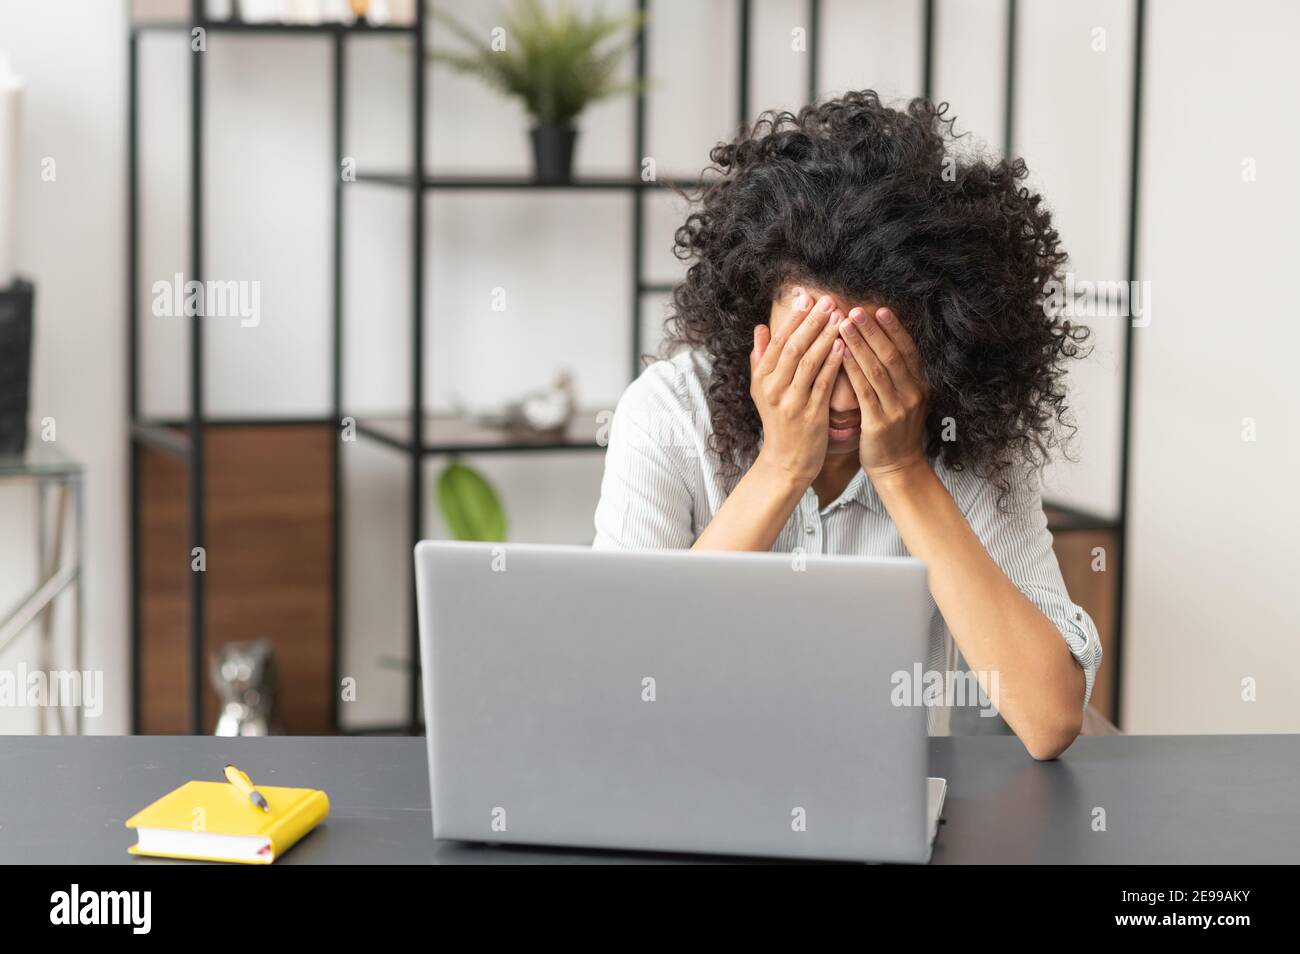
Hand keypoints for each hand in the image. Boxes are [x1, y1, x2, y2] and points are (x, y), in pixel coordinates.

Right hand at [749, 290, 845, 484]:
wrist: (786, 461)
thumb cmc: (779, 422)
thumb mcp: (761, 390)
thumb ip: (760, 358)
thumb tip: (760, 327)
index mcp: (761, 379)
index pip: (778, 342)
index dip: (793, 318)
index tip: (807, 297)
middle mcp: (773, 389)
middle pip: (793, 348)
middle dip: (812, 322)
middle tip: (828, 300)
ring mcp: (791, 402)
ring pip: (809, 362)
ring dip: (825, 337)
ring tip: (840, 316)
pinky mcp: (810, 415)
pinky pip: (823, 383)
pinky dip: (833, 362)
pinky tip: (844, 345)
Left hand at [837, 306, 928, 480]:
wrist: (898, 467)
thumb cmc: (894, 430)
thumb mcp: (904, 400)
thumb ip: (897, 375)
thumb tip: (881, 343)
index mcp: (919, 385)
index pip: (907, 350)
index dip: (894, 329)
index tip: (879, 309)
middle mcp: (912, 393)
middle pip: (891, 355)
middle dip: (873, 330)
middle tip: (855, 309)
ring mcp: (897, 408)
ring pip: (877, 369)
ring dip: (859, 344)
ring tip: (843, 324)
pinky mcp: (880, 422)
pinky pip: (864, 391)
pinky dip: (852, 369)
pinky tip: (839, 354)